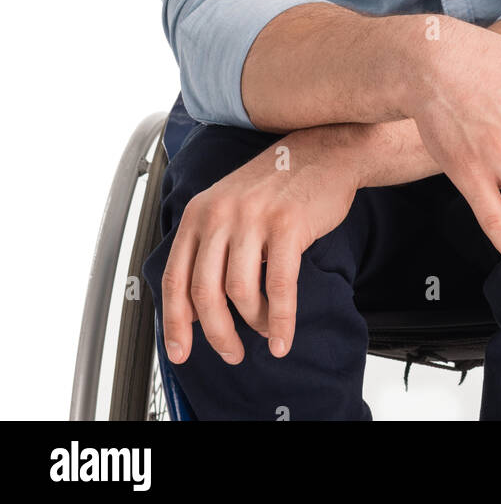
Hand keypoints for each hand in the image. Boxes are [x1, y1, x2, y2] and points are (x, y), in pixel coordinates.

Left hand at [161, 130, 359, 364]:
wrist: (323, 151)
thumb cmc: (278, 184)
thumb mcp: (228, 205)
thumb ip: (209, 246)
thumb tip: (196, 307)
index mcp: (199, 212)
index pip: (174, 278)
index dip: (174, 323)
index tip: (180, 352)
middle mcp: (220, 214)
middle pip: (204, 293)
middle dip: (217, 333)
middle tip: (231, 351)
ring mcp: (253, 218)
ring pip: (240, 293)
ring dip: (253, 324)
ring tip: (264, 331)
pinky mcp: (288, 225)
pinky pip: (279, 287)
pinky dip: (280, 320)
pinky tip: (282, 337)